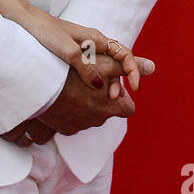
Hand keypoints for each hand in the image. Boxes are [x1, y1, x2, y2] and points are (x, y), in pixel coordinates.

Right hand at [0, 68, 136, 146]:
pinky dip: (69, 111)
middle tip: (90, 81)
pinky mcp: (63, 129)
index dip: (122, 95)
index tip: (112, 84)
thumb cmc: (74, 71)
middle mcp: (98, 121)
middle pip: (107, 111)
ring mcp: (80, 127)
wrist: (40, 84)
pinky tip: (62, 97)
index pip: (128, 107)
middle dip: (102, 99)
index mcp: (111, 108)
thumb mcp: (105, 64)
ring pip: (89, 116)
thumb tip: (152, 67)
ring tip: (74, 87)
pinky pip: (72, 121)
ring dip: (85, 104)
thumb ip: (130, 66)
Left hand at [15, 9, 153, 98]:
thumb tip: (100, 86)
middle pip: (116, 63)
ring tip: (103, 98)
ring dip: (107, 82)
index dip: (133, 70)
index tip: (134, 88)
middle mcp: (92, 43)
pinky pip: (89, 68)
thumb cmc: (45, 32)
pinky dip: (94, 80)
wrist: (23, 21)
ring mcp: (82, 48)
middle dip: (119, 80)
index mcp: (96, 38)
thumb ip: (86, 68)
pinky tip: (88, 92)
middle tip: (113, 98)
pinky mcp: (70, 54)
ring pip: (103, 67)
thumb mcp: (68, 51)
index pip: (124, 54)